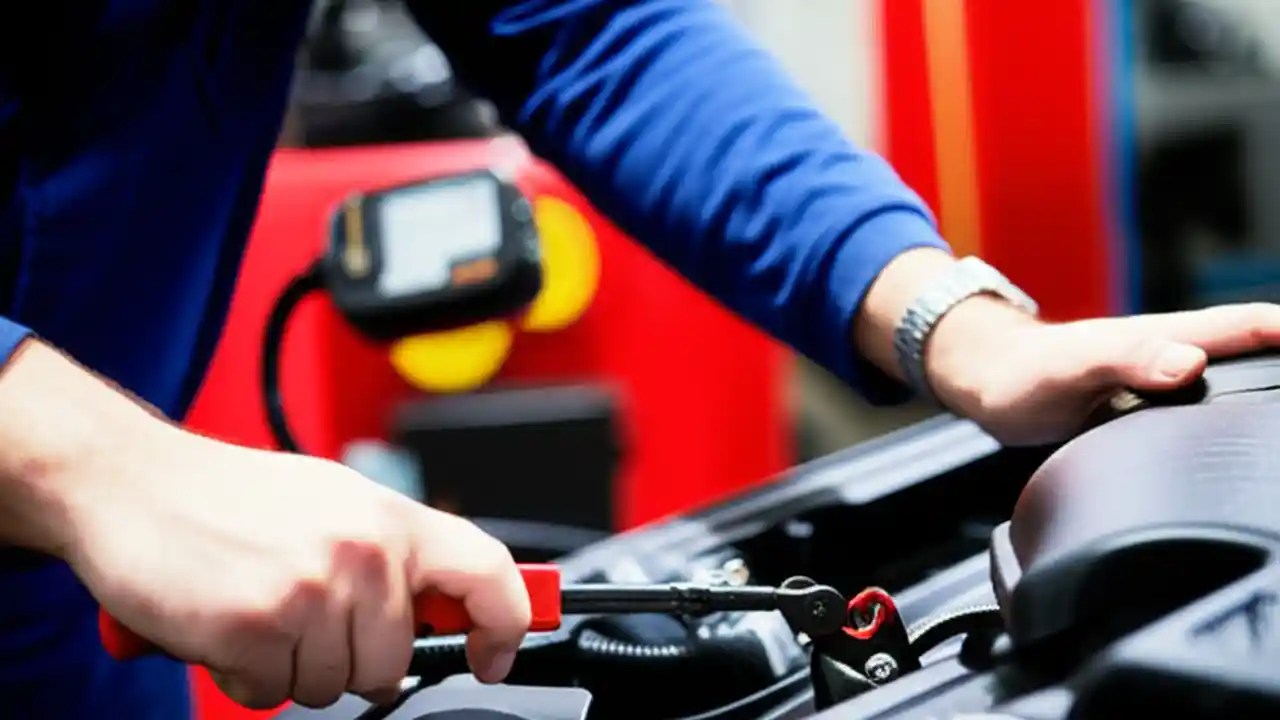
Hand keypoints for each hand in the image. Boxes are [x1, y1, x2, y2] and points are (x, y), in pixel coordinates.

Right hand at [58, 424, 530, 709]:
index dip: (506, 625)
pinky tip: (227, 625)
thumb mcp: (335, 502)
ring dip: (292, 667)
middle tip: (305, 620)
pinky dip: (245, 676)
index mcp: (390, 517)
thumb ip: (393, 552)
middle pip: (395, 662)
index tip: (493, 655)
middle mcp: (361, 551)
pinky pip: (271, 695)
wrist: (132, 482)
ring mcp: (310, 591)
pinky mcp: (256, 628)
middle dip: (351, 660)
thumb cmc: (230, 496)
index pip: (489, 574)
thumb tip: (447, 606)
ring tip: (261, 610)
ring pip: (333, 686)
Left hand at [926, 299, 1279, 444]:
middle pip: (1248, 350)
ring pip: (1228, 378)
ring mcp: (1159, 381)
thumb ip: (1125, 361)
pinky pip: (1199, 406)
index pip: (1242, 327)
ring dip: (1264, 383)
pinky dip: (1227, 412)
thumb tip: (1189, 363)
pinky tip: (1239, 433)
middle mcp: (1168, 355)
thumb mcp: (1071, 368)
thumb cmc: (1022, 375)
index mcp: (1160, 338)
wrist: (986, 384)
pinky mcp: (1145, 407)